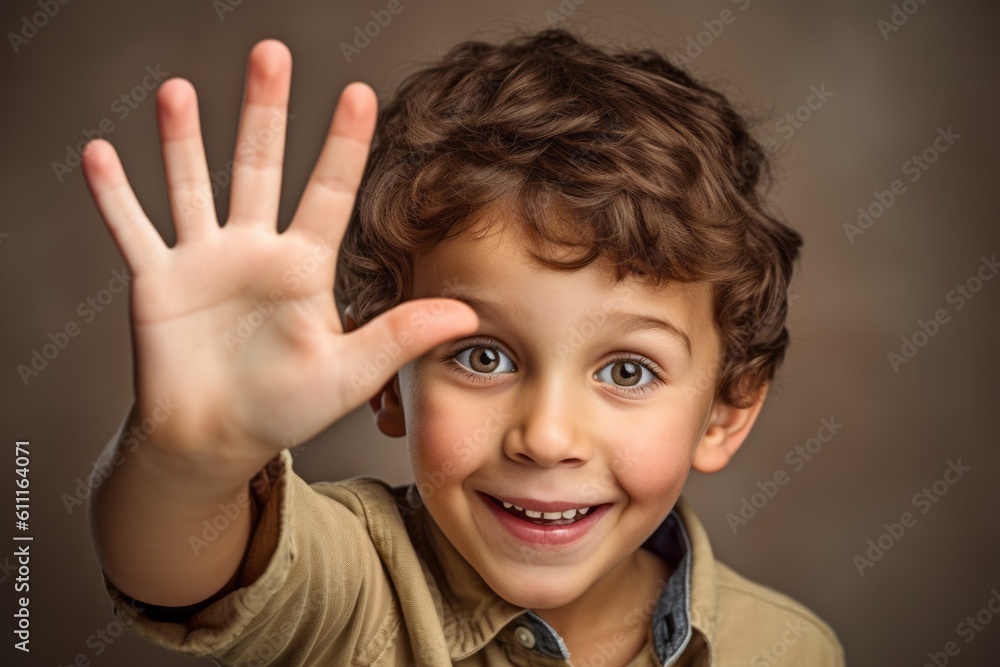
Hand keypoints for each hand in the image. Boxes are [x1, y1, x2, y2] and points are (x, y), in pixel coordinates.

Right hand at [81, 39, 476, 475]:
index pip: (330, 192)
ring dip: (183, 140)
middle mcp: (255, 250)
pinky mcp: (157, 281)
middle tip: (271, 52)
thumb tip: (468, 316)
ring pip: (192, 186)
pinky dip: (113, 197)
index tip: (360, 92)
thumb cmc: (286, 407)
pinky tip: (99, 155)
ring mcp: (203, 260)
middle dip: (264, 111)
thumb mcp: (349, 374)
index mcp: (304, 266)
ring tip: (178, 90)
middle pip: (260, 166)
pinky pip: (131, 231)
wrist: (218, 438)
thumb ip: (399, 337)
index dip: (345, 145)